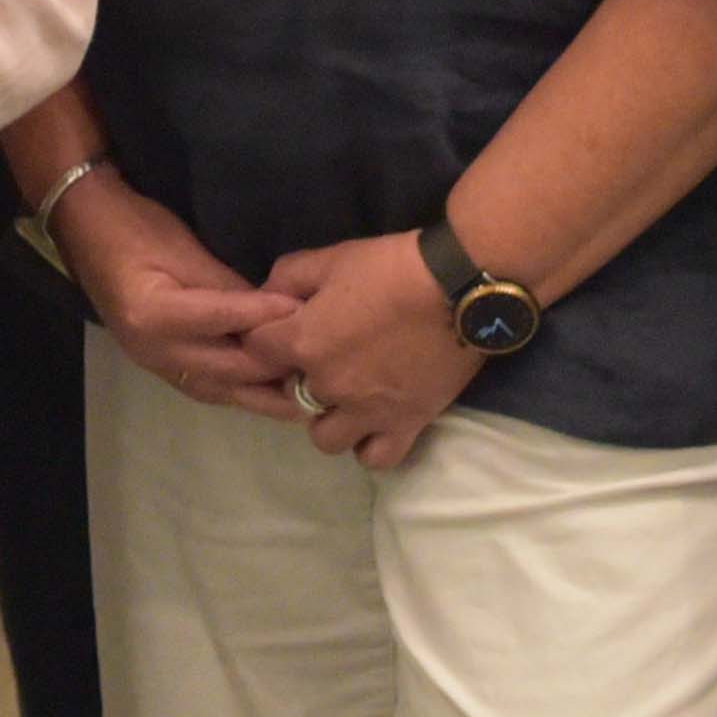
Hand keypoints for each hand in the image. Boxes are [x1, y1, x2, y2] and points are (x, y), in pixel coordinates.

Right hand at [49, 164, 300, 408]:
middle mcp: (153, 350)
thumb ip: (228, 286)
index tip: (309, 315)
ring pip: (221, 390)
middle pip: (228, 369)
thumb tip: (276, 311)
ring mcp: (153, 364)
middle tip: (323, 367)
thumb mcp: (184, 247)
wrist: (86, 229)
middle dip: (276, 368)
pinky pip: (207, 388)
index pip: (226, 322)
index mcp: (154, 315)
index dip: (269, 318)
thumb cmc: (134, 228)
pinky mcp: (159, 366)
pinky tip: (269, 391)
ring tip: (308, 396)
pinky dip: (240, 390)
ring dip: (263, 394)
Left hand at [249, 236, 488, 468]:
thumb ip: (289, 277)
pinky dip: (371, 445)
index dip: (267, 338)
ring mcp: (366, 411)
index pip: (257, 351)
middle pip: (290, 396)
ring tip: (348, 397)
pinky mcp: (406, 424)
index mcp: (303, 342)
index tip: (285, 328)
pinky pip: (375, 458)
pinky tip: (376, 423)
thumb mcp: (330, 258)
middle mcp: (327, 385)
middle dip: (299, 378)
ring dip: (330, 418)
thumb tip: (268, 293)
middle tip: (324, 358)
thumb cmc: (391, 267)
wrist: (458, 286)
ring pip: (326, 438)